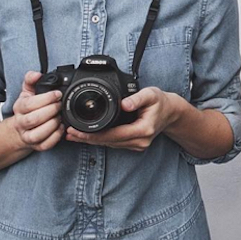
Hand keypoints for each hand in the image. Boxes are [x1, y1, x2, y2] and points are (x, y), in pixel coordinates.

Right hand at [9, 71, 64, 151]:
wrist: (20, 129)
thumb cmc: (27, 109)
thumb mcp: (27, 92)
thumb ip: (31, 80)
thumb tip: (36, 74)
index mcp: (19, 108)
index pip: (29, 104)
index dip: (46, 98)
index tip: (57, 94)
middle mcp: (21, 123)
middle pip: (34, 119)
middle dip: (50, 111)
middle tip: (59, 105)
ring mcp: (28, 136)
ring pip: (38, 134)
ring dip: (52, 124)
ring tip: (59, 117)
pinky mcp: (37, 146)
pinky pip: (46, 145)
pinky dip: (55, 137)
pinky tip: (61, 128)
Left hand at [65, 86, 185, 150]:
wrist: (171, 112)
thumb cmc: (160, 102)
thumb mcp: (151, 94)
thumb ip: (137, 98)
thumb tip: (124, 103)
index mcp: (143, 130)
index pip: (113, 135)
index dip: (94, 134)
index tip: (78, 131)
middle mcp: (139, 141)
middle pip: (108, 142)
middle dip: (87, 139)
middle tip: (69, 133)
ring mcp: (137, 145)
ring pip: (109, 145)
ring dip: (91, 141)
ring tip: (73, 135)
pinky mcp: (133, 144)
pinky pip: (113, 143)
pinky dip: (99, 140)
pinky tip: (87, 136)